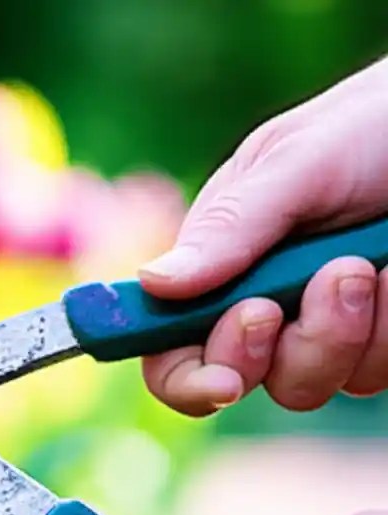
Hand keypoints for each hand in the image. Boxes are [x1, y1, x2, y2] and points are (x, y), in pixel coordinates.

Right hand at [140, 57, 387, 415]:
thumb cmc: (371, 124)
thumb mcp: (296, 162)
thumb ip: (229, 226)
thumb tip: (153, 284)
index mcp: (218, 264)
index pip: (169, 347)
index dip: (184, 377)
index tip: (222, 383)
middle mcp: (263, 306)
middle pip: (240, 379)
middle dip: (275, 350)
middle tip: (310, 289)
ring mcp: (324, 329)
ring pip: (309, 385)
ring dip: (341, 331)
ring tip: (367, 263)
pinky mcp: (379, 339)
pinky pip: (375, 371)